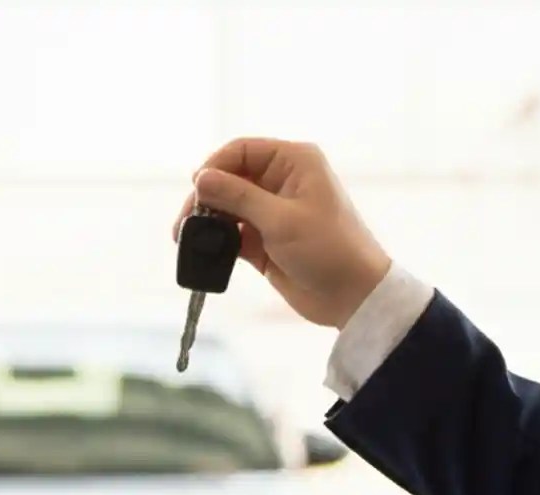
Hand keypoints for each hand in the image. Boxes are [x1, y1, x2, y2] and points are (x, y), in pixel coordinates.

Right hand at [173, 138, 391, 328]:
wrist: (353, 298)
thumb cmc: (329, 250)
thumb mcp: (281, 220)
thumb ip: (238, 197)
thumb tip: (200, 179)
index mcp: (294, 162)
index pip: (242, 150)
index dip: (215, 166)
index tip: (196, 190)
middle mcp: (281, 181)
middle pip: (229, 178)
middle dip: (206, 197)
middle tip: (186, 221)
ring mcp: (272, 211)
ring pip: (227, 206)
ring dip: (207, 220)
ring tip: (186, 238)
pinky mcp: (265, 240)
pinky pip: (232, 232)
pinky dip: (217, 240)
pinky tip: (203, 252)